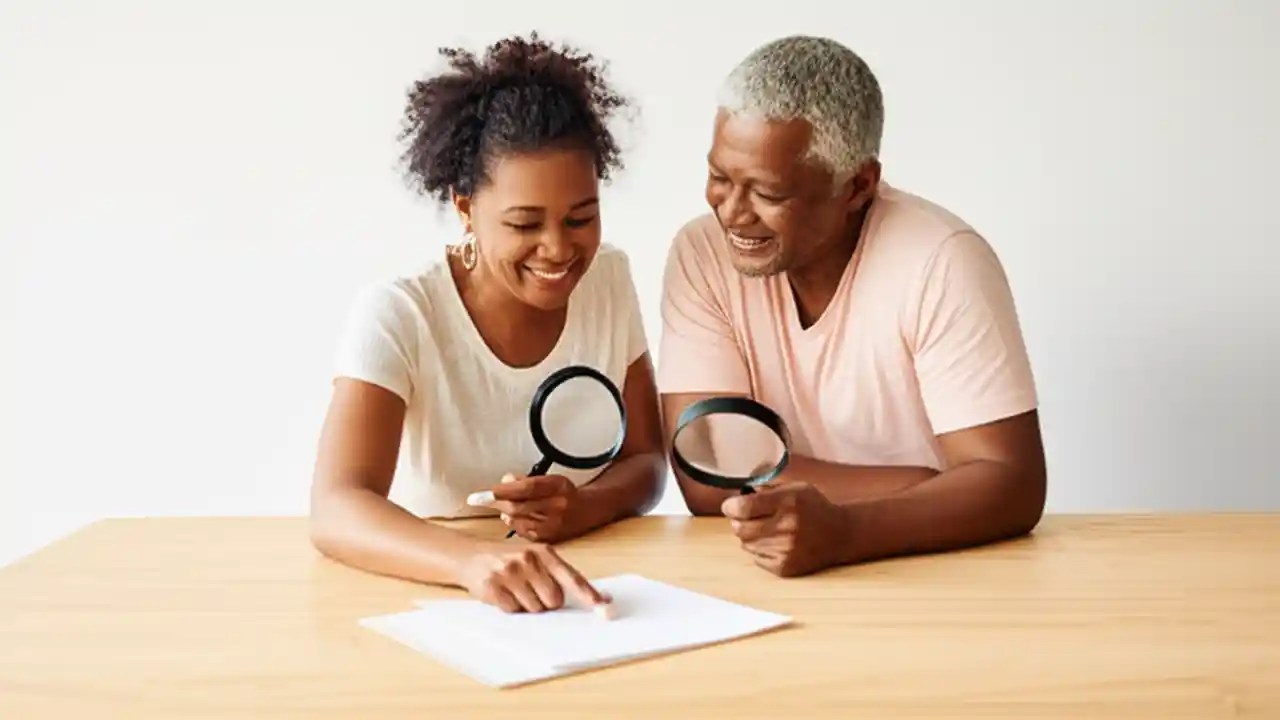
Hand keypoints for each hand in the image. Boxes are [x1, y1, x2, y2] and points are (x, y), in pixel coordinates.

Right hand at [456, 541, 609, 612]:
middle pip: (554, 600)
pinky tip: (503, 593)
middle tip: (532, 590)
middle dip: (546, 602)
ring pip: (534, 609)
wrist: (470, 555)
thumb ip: (556, 574)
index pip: (571, 577)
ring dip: (527, 605)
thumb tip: (587, 598)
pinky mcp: (494, 587)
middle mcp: (528, 559)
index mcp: (544, 552)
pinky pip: (514, 611)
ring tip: (515, 589)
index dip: (588, 594)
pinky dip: (510, 607)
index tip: (603, 606)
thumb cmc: (508, 558)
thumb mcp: (534, 557)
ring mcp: (510, 572)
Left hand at [489, 474, 590, 542]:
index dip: (504, 489)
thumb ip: (527, 480)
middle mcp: (557, 506)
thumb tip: (504, 481)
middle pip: (518, 506)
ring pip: (517, 520)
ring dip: (505, 513)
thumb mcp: (550, 479)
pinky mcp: (549, 538)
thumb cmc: (566, 492)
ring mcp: (553, 525)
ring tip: (505, 506)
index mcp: (557, 486)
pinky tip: (516, 518)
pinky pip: (523, 532)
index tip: (489, 490)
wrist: (588, 511)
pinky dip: (515, 524)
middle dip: (498, 502)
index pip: (526, 487)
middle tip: (483, 499)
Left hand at [722, 483, 850, 576]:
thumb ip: (767, 487)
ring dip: (750, 536)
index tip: (731, 505)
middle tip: (746, 517)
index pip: (743, 508)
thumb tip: (741, 491)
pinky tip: (775, 542)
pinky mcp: (784, 567)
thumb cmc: (813, 507)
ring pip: (745, 544)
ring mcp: (785, 550)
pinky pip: (755, 558)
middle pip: (739, 528)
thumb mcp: (795, 487)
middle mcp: (786, 528)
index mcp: (787, 503)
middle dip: (738, 521)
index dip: (731, 506)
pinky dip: (759, 550)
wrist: (839, 535)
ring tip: (766, 529)